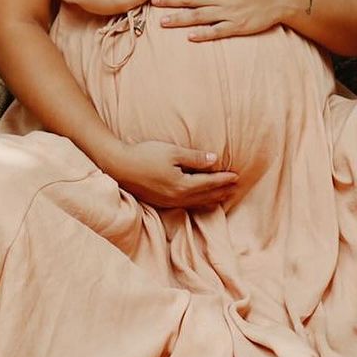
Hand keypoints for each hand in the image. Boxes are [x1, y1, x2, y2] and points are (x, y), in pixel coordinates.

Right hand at [108, 139, 238, 209]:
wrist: (119, 166)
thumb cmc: (145, 155)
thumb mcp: (172, 152)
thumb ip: (194, 158)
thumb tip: (214, 160)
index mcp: (182, 185)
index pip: (209, 183)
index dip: (224, 180)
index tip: (237, 176)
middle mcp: (177, 197)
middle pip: (205, 196)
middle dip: (222, 191)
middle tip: (236, 188)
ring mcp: (168, 202)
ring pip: (197, 203)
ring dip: (212, 198)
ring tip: (224, 196)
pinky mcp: (161, 202)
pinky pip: (186, 204)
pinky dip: (199, 202)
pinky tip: (201, 200)